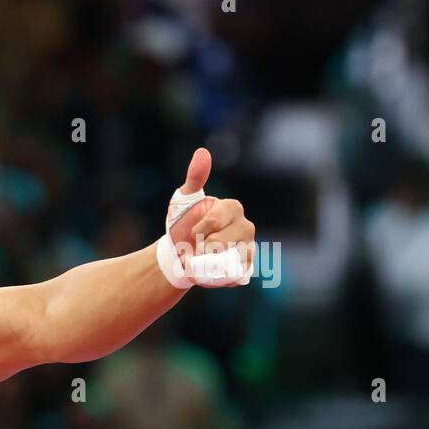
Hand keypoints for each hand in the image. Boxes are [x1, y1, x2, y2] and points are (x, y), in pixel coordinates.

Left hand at [162, 147, 256, 286]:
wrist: (180, 254)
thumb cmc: (183, 224)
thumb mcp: (185, 200)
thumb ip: (195, 178)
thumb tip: (203, 152)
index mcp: (232, 208)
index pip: (215, 220)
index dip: (198, 229)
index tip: (191, 231)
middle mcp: (246, 226)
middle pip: (223, 241)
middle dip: (202, 248)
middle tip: (193, 248)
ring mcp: (248, 247)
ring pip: (231, 258)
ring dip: (210, 263)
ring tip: (199, 260)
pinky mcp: (245, 268)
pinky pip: (237, 274)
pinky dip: (222, 276)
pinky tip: (210, 272)